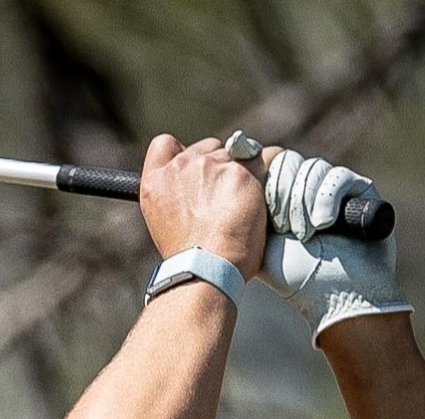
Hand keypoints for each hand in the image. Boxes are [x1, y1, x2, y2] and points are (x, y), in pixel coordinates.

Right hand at [138, 135, 269, 278]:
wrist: (205, 268)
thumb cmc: (189, 258)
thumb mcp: (163, 222)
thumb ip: (175, 196)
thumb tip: (198, 191)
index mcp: (154, 182)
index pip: (166, 144)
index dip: (185, 152)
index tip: (198, 166)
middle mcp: (180, 167)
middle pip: (208, 146)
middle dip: (220, 164)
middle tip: (227, 196)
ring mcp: (211, 166)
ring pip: (238, 152)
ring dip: (244, 171)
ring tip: (246, 203)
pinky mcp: (241, 172)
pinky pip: (266, 158)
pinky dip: (269, 172)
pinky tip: (266, 194)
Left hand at [256, 148, 412, 343]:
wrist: (336, 296)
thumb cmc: (294, 277)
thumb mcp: (258, 244)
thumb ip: (242, 215)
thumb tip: (220, 186)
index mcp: (280, 198)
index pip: (267, 166)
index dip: (265, 183)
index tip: (266, 216)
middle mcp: (306, 190)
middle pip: (289, 162)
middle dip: (283, 193)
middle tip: (283, 227)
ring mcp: (334, 190)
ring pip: (313, 168)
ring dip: (304, 201)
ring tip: (304, 234)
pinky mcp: (361, 193)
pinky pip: (340, 177)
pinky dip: (327, 199)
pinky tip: (323, 224)